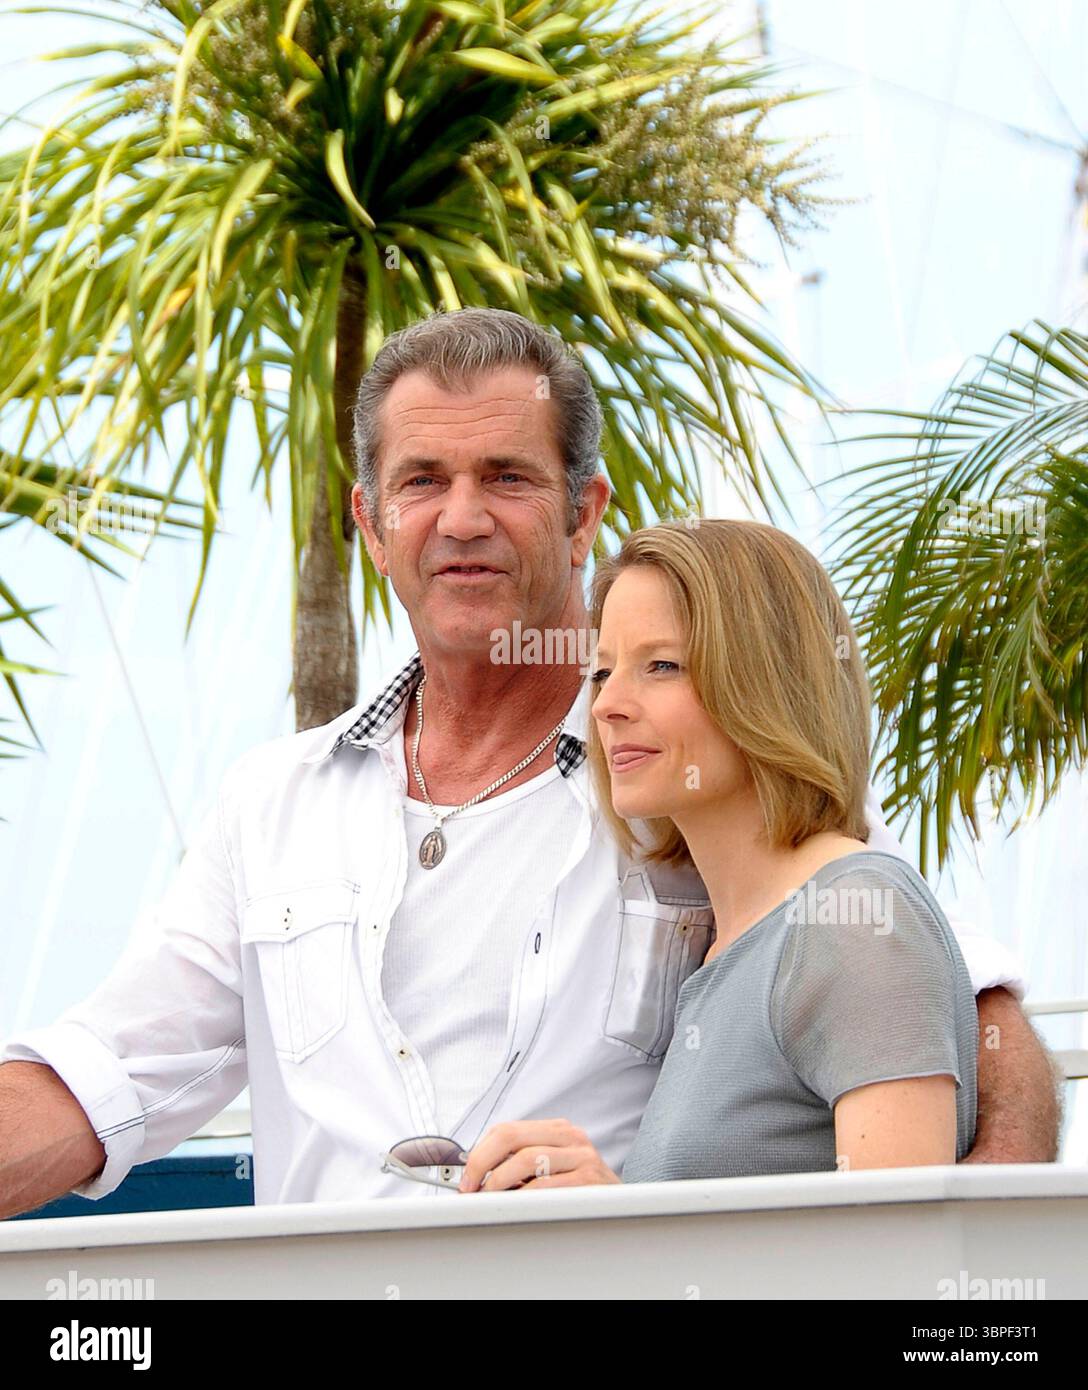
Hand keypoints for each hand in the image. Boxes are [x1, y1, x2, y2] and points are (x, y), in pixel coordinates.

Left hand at [458, 1119, 621, 1191]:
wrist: (623, 1207)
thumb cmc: (581, 1191)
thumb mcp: (553, 1169)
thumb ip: (522, 1164)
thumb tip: (477, 1175)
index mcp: (557, 1130)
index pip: (506, 1129)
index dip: (480, 1152)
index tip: (467, 1177)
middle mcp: (569, 1136)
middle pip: (511, 1137)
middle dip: (482, 1163)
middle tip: (470, 1187)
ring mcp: (581, 1155)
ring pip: (525, 1158)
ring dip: (498, 1182)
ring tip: (489, 1198)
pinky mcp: (588, 1178)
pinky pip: (545, 1185)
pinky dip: (523, 1198)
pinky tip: (515, 1207)